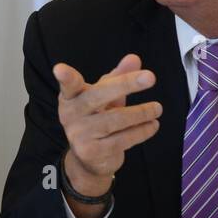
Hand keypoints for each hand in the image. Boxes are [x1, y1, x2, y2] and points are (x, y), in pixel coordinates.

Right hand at [55, 54, 161, 216]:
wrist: (89, 159)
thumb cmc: (97, 119)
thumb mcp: (105, 96)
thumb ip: (118, 76)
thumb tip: (134, 58)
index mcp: (71, 97)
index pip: (68, 85)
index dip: (65, 77)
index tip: (60, 69)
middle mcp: (70, 115)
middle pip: (97, 96)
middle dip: (125, 85)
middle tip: (150, 77)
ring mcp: (79, 135)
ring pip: (115, 120)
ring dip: (141, 113)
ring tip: (157, 108)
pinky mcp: (92, 152)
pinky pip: (122, 139)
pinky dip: (141, 131)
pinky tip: (152, 125)